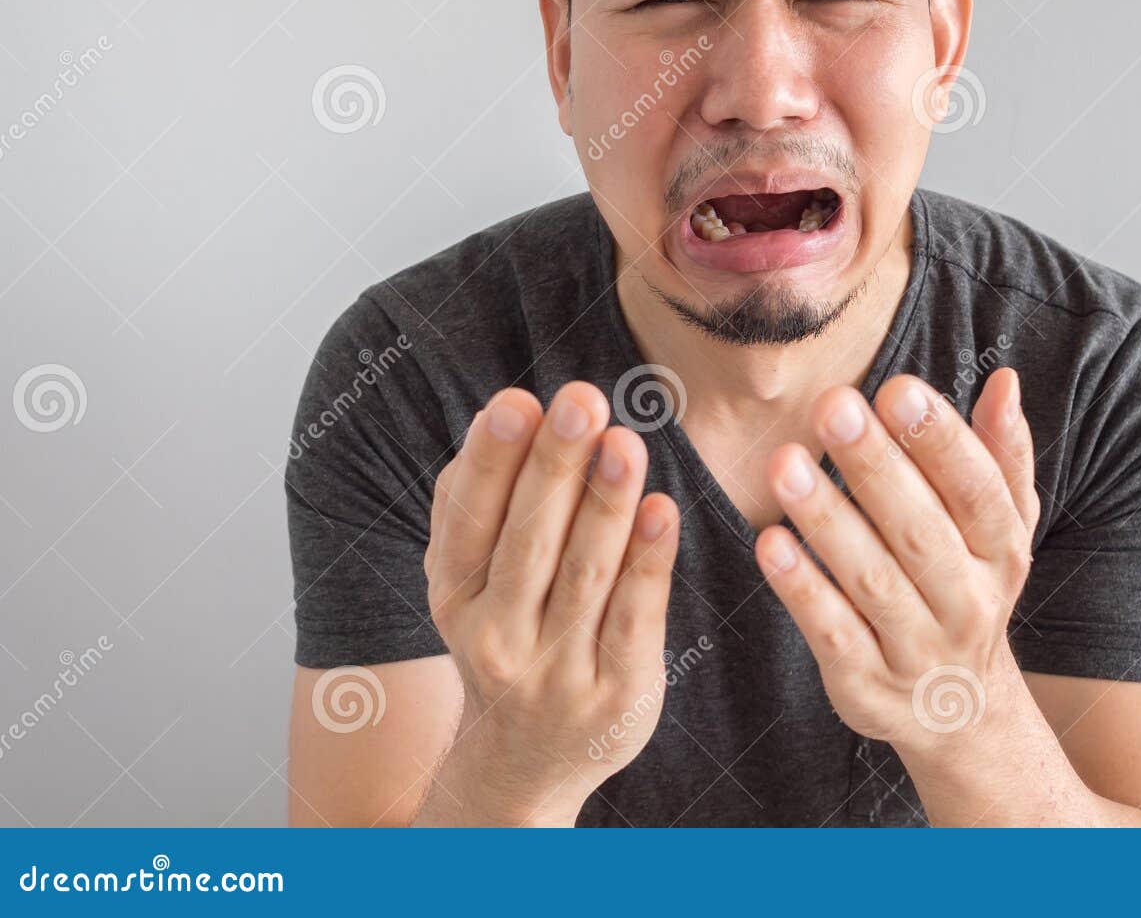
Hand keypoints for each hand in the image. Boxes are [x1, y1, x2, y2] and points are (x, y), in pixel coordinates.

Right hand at [415, 383, 678, 825]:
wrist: (527, 763)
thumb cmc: (507, 634)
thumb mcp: (468, 583)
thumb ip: (472, 504)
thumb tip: (493, 419)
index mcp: (455, 598)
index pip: (470, 521)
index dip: (492, 460)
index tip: (516, 401)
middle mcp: (498, 638)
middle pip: (529, 541)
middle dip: (555, 466)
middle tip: (580, 401)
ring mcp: (558, 672)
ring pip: (585, 574)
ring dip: (606, 503)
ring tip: (625, 441)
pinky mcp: (618, 693)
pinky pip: (636, 616)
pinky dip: (649, 561)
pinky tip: (662, 509)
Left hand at [752, 367, 1039, 771]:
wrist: (962, 713)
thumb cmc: (969, 587)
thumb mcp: (1001, 526)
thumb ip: (1000, 454)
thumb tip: (1005, 381)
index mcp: (1002, 553)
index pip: (977, 491)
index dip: (941, 441)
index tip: (898, 389)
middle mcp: (968, 603)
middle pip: (922, 532)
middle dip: (875, 466)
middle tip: (832, 407)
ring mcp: (917, 649)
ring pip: (873, 581)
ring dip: (827, 520)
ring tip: (784, 463)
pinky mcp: (866, 685)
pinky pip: (833, 633)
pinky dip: (802, 589)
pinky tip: (770, 542)